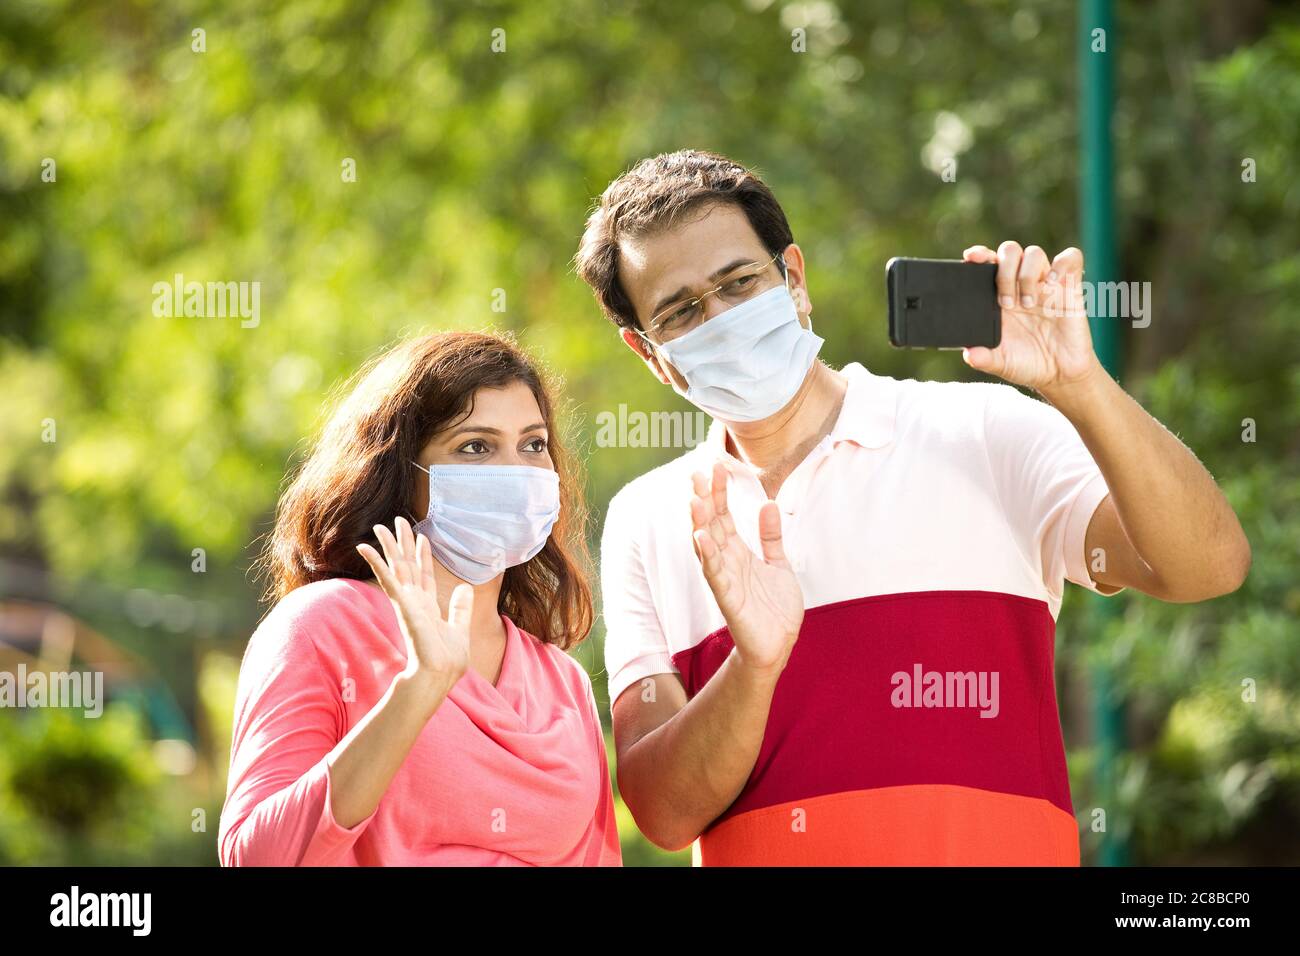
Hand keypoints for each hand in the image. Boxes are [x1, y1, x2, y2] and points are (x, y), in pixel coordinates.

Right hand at [356, 516, 472, 696]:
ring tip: (380, 526)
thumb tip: (465, 588)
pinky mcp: (401, 604)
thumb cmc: (447, 659)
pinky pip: (388, 578)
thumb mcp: (460, 627)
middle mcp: (414, 601)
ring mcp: (406, 602)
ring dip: (388, 546)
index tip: (423, 537)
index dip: (423, 555)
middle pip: (407, 565)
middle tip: (398, 521)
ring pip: (395, 567)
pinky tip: (366, 548)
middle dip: (403, 543)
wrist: (440, 674)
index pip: (424, 574)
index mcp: (427, 606)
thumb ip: (460, 608)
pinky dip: (377, 562)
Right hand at [690, 462, 802, 675]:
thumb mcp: (778, 564)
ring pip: (708, 546)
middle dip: (705, 500)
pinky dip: (708, 555)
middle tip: (696, 473)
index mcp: (738, 553)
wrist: (778, 645)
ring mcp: (725, 580)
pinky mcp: (729, 599)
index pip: (724, 516)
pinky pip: (715, 574)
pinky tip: (701, 537)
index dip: (720, 492)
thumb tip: (768, 504)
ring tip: (694, 499)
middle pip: (712, 525)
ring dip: (700, 523)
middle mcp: (727, 562)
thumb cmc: (774, 608)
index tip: (716, 466)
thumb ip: (771, 536)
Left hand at [961, 241, 1103, 393]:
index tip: (972, 257)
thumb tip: (969, 353)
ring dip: (1027, 275)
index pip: (987, 264)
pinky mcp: (1070, 287)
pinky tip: (1053, 282)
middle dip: (1004, 271)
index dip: (979, 255)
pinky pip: (1071, 258)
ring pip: (1034, 253)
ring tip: (1028, 304)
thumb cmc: (1027, 363)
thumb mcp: (1001, 363)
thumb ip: (983, 358)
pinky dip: (1062, 263)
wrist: (1059, 374)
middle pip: (1009, 251)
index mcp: (999, 296)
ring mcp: (1045, 285)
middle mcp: (1020, 285)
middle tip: (1006, 303)